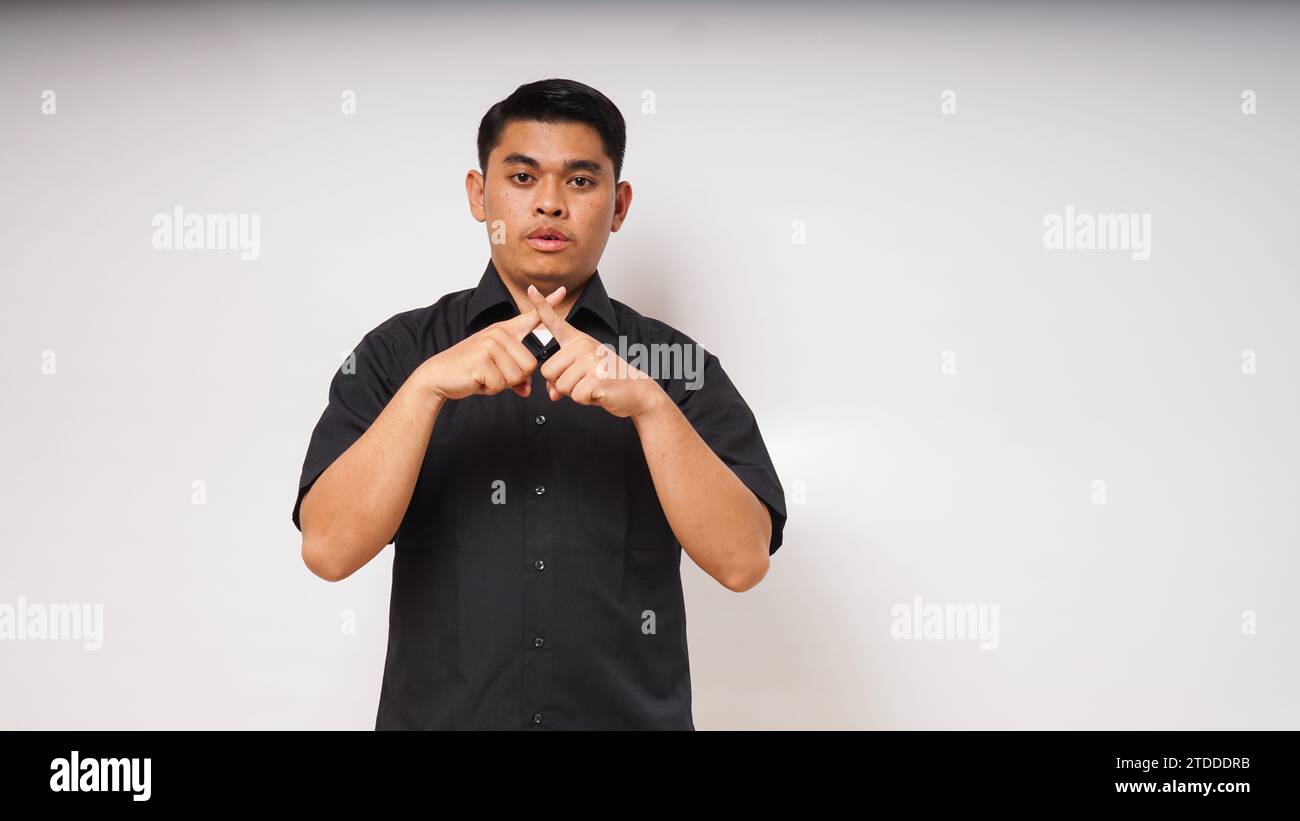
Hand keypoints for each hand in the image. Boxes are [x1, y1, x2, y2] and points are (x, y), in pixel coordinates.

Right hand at [420, 286, 564, 400]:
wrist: (438, 376)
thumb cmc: (469, 372)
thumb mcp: (496, 372)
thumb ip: (516, 378)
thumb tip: (527, 390)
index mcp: (504, 332)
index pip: (531, 317)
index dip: (547, 305)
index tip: (563, 290)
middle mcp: (499, 334)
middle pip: (530, 365)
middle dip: (514, 379)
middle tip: (491, 373)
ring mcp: (490, 344)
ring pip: (517, 376)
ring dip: (501, 385)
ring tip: (483, 375)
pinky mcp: (482, 359)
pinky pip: (501, 385)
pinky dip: (489, 389)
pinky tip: (476, 380)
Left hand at [526, 283, 665, 418]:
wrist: (637, 390)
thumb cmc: (609, 380)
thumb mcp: (582, 375)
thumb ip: (562, 379)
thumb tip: (552, 393)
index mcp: (578, 341)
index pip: (555, 322)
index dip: (541, 306)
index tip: (531, 288)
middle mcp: (583, 346)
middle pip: (548, 371)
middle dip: (561, 384)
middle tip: (583, 382)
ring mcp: (591, 360)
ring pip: (560, 386)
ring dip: (574, 393)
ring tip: (592, 386)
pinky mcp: (597, 377)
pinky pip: (575, 396)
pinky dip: (585, 400)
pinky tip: (598, 393)